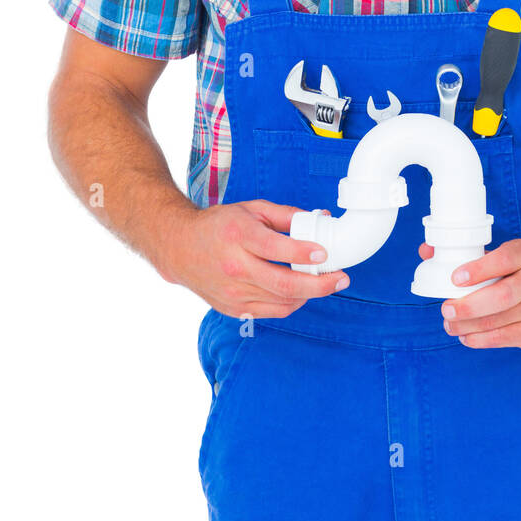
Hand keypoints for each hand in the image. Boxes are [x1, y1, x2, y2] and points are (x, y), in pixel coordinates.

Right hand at [162, 198, 348, 317]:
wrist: (179, 247)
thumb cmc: (219, 225)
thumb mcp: (251, 209)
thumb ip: (286, 215)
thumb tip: (320, 218)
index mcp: (238, 235)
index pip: (277, 249)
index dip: (305, 254)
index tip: (326, 253)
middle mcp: (234, 266)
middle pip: (283, 284)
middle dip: (319, 285)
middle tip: (341, 279)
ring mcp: (231, 292)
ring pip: (280, 302)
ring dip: (308, 295)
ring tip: (324, 284)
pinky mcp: (231, 308)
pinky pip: (270, 312)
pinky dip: (290, 303)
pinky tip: (300, 292)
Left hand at [420, 237, 520, 352]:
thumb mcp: (508, 258)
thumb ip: (470, 255)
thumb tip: (426, 252)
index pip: (506, 258)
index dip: (480, 268)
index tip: (456, 278)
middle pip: (502, 296)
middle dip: (469, 306)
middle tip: (446, 309)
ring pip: (501, 321)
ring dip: (469, 326)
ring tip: (450, 325)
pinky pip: (506, 338)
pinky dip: (481, 339)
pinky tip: (466, 336)